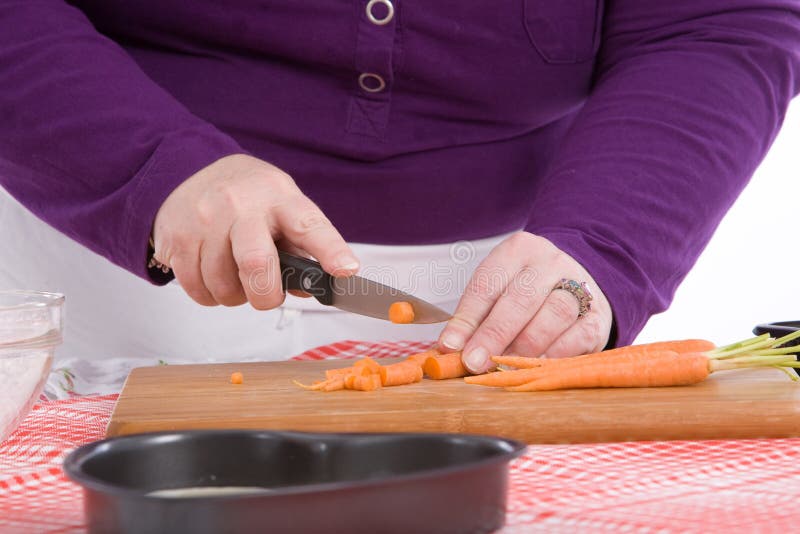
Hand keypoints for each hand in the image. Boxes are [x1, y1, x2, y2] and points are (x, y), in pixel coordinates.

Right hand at [152, 154, 357, 308]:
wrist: (191, 170)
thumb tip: (311, 290)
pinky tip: (212, 274)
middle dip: (266, 295)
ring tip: (236, 276)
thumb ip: (302, 249)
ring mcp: (205, 220)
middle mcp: (241, 205)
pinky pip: (196, 289)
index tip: (346, 270)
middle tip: (267, 296)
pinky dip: (208, 294)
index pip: (310, 226)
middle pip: (257, 264)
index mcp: (280, 198)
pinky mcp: (176, 237)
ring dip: (234, 296)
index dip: (331, 251)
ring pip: (223, 286)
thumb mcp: (283, 208)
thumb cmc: (249, 198)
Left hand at [437, 232, 612, 372]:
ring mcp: (580, 286)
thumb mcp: (496, 290)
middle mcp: (551, 263)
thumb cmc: (524, 289)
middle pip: (521, 299)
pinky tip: (535, 366)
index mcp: (519, 250)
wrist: (577, 279)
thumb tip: (450, 349)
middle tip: (474, 362)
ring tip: (503, 367)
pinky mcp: (597, 316)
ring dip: (525, 346)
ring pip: (554, 315)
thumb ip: (474, 318)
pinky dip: (554, 355)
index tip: (450, 346)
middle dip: (494, 334)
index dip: (467, 318)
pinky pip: (578, 337)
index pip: (488, 284)